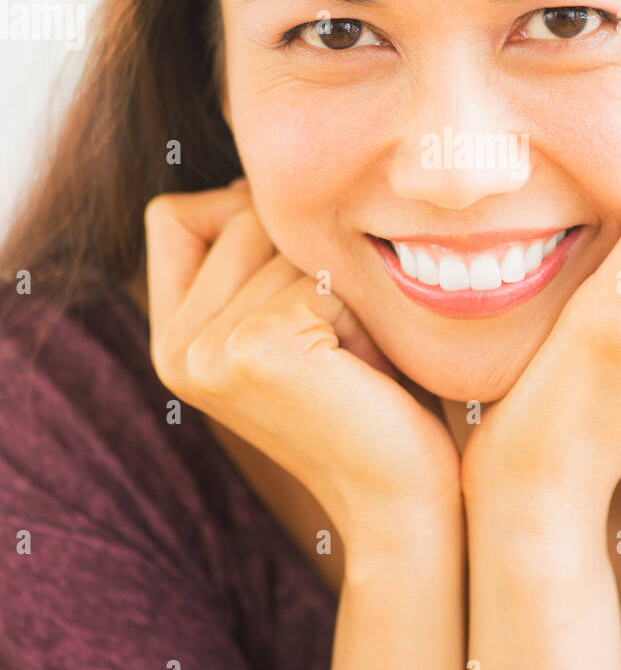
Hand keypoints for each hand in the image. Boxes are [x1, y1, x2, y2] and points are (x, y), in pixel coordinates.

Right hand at [144, 181, 461, 550]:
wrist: (401, 497)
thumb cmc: (370, 395)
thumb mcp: (297, 315)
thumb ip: (260, 253)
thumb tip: (255, 172)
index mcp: (170, 338)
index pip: (174, 214)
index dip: (243, 219)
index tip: (304, 279)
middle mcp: (171, 347)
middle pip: (238, 214)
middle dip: (311, 259)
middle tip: (341, 341)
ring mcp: (205, 350)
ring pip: (285, 238)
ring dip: (343, 286)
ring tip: (356, 356)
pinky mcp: (252, 349)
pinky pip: (319, 273)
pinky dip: (360, 309)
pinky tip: (368, 368)